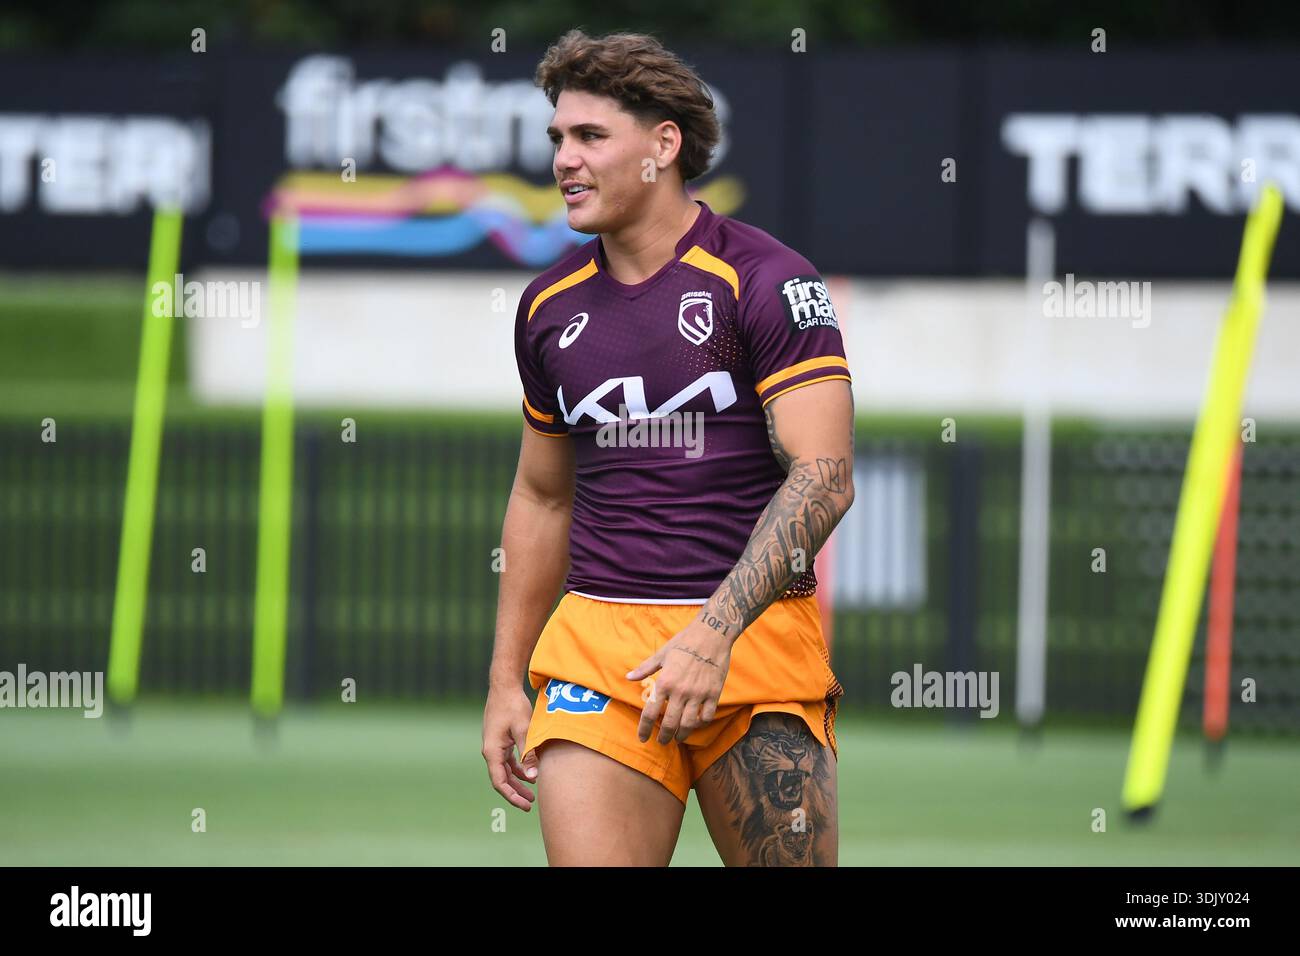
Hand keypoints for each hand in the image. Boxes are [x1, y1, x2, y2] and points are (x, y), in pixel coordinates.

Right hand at [482, 685, 538, 810]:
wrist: (504, 686)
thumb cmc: (513, 706)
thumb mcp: (524, 730)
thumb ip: (528, 755)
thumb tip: (533, 779)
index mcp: (492, 751)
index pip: (499, 782)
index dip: (512, 796)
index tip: (525, 805)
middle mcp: (490, 751)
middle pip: (502, 779)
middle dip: (515, 793)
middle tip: (530, 805)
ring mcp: (495, 746)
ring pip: (505, 771)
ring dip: (517, 782)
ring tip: (532, 794)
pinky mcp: (500, 740)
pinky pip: (508, 761)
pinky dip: (517, 769)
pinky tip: (529, 775)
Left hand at [627, 620, 730, 743]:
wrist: (711, 635)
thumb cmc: (684, 642)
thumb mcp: (662, 654)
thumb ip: (645, 668)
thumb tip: (628, 677)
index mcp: (665, 682)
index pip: (650, 713)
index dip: (644, 729)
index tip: (642, 738)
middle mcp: (680, 691)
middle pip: (669, 724)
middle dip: (664, 737)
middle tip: (662, 741)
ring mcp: (698, 694)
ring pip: (688, 724)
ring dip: (681, 735)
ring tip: (678, 738)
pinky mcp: (713, 693)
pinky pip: (706, 716)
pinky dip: (700, 724)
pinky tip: (696, 724)